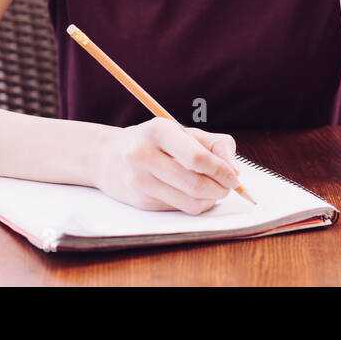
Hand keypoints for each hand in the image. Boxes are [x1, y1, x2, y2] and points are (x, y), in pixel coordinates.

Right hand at [94, 117, 241, 213]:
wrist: (106, 156)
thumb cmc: (154, 141)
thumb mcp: (181, 131)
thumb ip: (214, 144)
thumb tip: (234, 170)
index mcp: (157, 130)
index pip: (197, 158)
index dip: (222, 170)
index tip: (234, 176)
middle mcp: (144, 155)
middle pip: (195, 184)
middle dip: (220, 189)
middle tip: (228, 186)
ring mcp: (139, 181)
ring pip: (190, 202)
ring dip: (211, 199)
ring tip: (215, 189)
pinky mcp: (140, 201)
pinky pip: (180, 209)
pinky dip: (196, 203)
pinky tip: (194, 193)